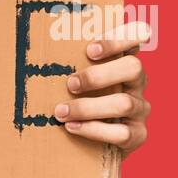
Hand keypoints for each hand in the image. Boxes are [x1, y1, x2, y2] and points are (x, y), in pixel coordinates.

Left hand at [53, 19, 150, 155]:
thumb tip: (36, 44)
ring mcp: (141, 108)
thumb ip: (69, 61)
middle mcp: (137, 81)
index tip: (90, 49)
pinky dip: (93, 130)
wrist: (89, 141)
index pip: (135, 36)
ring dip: (88, 107)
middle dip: (98, 76)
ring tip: (60, 111)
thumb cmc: (78, 97)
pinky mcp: (139, 134)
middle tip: (70, 84)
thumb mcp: (77, 76)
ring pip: (124, 103)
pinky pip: (122, 133)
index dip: (119, 38)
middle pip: (133, 67)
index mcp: (124, 59)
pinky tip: (72, 127)